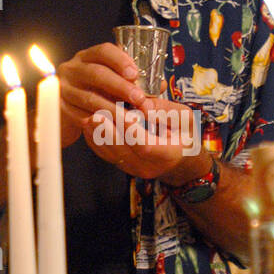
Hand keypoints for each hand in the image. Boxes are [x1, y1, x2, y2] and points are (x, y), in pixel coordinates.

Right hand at [57, 43, 146, 147]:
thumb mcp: (112, 83)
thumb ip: (133, 82)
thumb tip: (159, 85)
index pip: (103, 51)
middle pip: (97, 73)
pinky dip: (100, 122)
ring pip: (90, 98)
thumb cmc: (95, 94)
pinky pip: (82, 115)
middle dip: (121, 87)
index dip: (121, 61)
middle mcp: (72, 69)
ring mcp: (64, 89)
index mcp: (87, 57)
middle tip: (140, 99)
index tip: (136, 74)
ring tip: (132, 119)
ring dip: (114, 109)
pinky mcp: (61, 109)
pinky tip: (115, 127)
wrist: (66, 114)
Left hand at [83, 94, 204, 180]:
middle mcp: (148, 166)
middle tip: (96, 115)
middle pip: (124, 151)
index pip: (146, 146)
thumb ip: (165, 111)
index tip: (125, 115)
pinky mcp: (122, 165)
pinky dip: (95, 140)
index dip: (134, 132)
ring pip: (111, 153)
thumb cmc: (184, 134)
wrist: (180, 158)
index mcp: (167, 154)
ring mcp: (133, 168)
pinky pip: (105, 154)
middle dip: (108, 132)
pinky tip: (88, 125)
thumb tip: (143, 105)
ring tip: (89, 117)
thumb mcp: (185, 119)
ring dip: (98, 135)